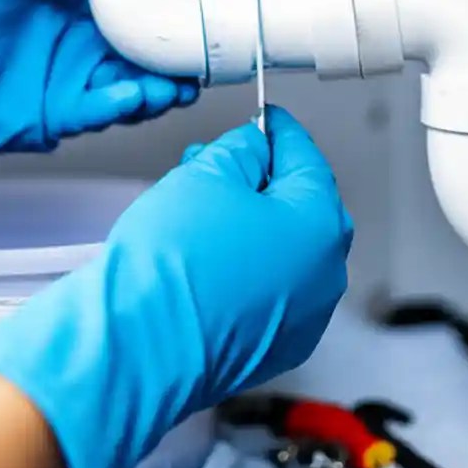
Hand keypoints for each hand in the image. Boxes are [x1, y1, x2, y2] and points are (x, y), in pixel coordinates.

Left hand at [0, 0, 197, 201]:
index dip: (160, 1)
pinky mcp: (49, 117)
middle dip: (170, 53)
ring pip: (126, 86)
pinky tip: (133, 96)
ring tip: (177, 81)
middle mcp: (69, 43)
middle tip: (196, 51)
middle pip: (138, 49)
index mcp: (63, 2)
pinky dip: (118, 107)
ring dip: (155, 84)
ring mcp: (62, 82)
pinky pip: (94, 114)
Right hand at [0, 106, 353, 467]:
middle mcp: (325, 273)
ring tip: (200, 208)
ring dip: (251, 222)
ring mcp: (305, 315)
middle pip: (299, 205)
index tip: (266, 121)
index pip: (306, 158)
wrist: (142, 346)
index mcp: (320, 224)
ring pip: (285, 249)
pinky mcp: (277, 345)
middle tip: (217, 162)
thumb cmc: (172, 268)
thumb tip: (253, 146)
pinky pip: (270, 290)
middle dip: (257, 178)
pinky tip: (209, 256)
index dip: (278, 132)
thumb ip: (241, 150)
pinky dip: (247, 267)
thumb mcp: (207, 174)